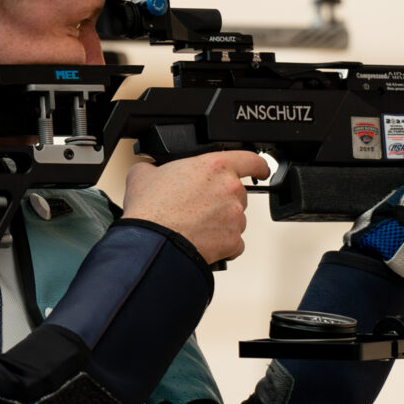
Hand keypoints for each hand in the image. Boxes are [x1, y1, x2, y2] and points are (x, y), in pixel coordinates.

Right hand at [122, 149, 271, 264]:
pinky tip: (203, 242)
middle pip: (238, 193)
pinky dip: (223, 244)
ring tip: (196, 227)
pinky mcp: (233, 241)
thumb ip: (154, 167)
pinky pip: (234, 243)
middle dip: (223, 200)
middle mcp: (230, 189)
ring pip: (236, 219)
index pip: (251, 159)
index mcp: (214, 166)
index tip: (261, 169)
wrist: (153, 243)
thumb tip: (150, 170)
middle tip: (200, 207)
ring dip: (222, 223)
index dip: (258, 165)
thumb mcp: (143, 175)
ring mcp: (235, 216)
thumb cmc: (150, 210)